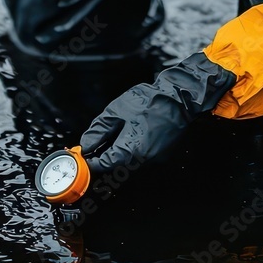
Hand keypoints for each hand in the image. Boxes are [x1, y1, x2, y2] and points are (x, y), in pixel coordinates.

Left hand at [79, 52, 235, 174]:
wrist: (179, 97)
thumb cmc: (149, 102)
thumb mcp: (116, 112)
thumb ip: (98, 131)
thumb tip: (85, 145)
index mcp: (130, 151)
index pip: (105, 165)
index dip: (91, 161)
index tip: (82, 155)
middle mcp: (144, 161)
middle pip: (117, 165)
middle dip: (104, 156)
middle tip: (94, 145)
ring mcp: (155, 159)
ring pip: (129, 161)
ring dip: (117, 152)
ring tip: (112, 136)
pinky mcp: (162, 153)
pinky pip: (141, 156)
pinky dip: (131, 148)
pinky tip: (129, 134)